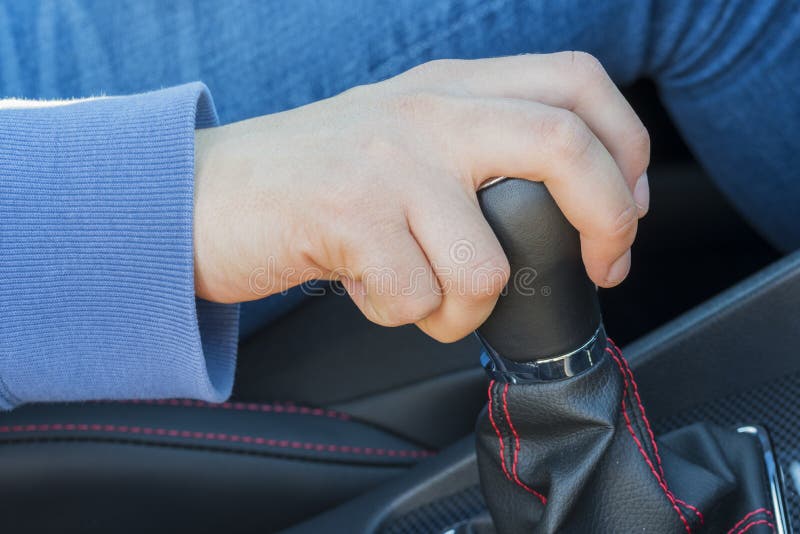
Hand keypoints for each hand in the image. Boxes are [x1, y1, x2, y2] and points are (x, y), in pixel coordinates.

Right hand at [193, 52, 649, 341]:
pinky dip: (403, 315)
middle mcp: (426, 111)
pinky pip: (417, 299)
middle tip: (602, 266)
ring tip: (423, 294)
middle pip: (564, 148)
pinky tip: (370, 288)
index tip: (625, 210)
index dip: (626, 148)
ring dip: (465, 307)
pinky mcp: (347, 216)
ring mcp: (387, 161)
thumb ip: (480, 147)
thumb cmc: (315, 179)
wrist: (209, 193)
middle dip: (607, 221)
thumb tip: (575, 204)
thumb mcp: (406, 137)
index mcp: (450, 87)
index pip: (575, 85)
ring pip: (486, 263)